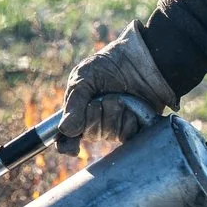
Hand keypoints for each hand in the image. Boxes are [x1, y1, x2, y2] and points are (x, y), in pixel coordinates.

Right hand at [55, 27, 177, 154]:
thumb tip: (66, 130)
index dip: (67, 145)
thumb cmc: (109, 65)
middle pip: (90, 134)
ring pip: (108, 134)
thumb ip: (74, 102)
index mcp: (78, 112)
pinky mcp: (133, 128)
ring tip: (120, 98)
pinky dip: (128, 121)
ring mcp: (115, 126)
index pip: (67, 138)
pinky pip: (126, 135)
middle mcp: (95, 123)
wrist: (141, 60)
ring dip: (113, 113)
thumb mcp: (84, 77)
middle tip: (102, 98)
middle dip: (95, 115)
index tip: (73, 147)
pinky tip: (131, 109)